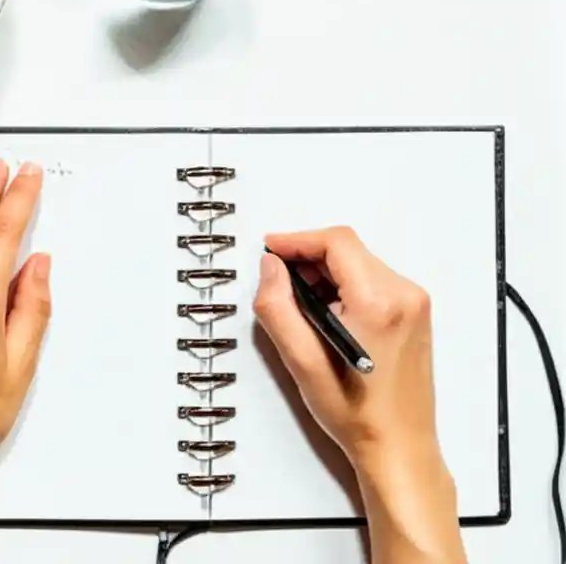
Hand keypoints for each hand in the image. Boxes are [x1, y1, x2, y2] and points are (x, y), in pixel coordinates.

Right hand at [254, 226, 436, 462]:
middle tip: (280, 285)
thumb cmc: (355, 411)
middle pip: (348, 251)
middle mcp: (404, 295)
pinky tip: (328, 317)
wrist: (398, 445)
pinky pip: (374, 282)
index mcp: (379, 302)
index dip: (297, 240)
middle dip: (308, 259)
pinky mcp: (415, 314)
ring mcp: (415, 304)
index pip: (336, 243)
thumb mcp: (300, 360)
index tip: (270, 252)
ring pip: (359, 265)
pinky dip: (345, 288)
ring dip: (326, 275)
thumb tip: (271, 268)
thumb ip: (278, 306)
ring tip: (303, 309)